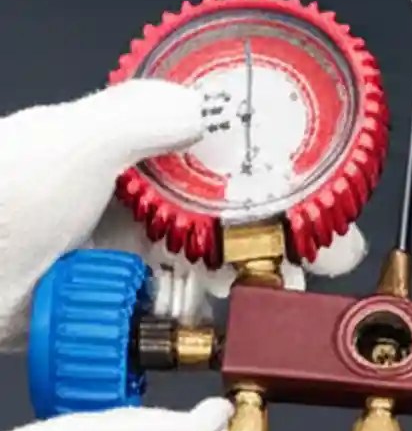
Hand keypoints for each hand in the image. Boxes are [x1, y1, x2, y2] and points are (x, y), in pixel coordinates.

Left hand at [0, 78, 366, 346]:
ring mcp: (133, 257)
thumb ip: (138, 116)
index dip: (277, 166)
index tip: (321, 185)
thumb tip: (202, 106)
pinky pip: (185, 315)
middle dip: (288, 233)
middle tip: (325, 252)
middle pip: (236, 215)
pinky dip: (217, 321)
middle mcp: (137, 202)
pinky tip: (239, 324)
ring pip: (218, 268)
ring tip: (284, 293)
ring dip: (258, 282)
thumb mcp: (66, 142)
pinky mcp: (125, 309)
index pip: (224, 150)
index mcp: (128, 149)